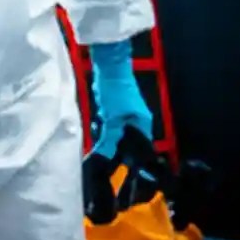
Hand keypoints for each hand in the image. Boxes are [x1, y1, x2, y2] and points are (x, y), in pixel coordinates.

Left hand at [89, 40, 153, 159]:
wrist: (109, 66)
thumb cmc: (115, 91)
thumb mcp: (111, 118)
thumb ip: (109, 139)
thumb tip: (105, 157)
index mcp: (143, 125)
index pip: (141, 150)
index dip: (130, 162)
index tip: (119, 172)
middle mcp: (138, 122)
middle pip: (128, 143)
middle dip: (116, 149)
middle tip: (102, 156)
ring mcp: (128, 115)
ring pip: (118, 134)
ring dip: (108, 138)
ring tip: (98, 141)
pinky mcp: (117, 109)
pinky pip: (111, 125)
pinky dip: (104, 128)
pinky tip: (97, 126)